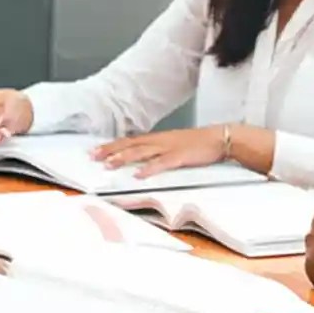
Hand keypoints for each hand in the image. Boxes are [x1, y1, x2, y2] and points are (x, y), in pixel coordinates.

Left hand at [90, 126, 226, 177]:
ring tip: (109, 164)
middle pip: (130, 144)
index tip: (96, 150)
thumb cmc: (199, 143)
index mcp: (158, 138)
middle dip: (110, 151)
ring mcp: (169, 148)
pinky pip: (162, 163)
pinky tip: (138, 174)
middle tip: (93, 156)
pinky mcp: (180, 157)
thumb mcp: (175, 144)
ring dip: (124, 158)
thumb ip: (159, 150)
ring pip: (142, 152)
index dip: (112, 146)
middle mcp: (160, 141)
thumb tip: (143, 160)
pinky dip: (149, 169)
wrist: (220, 137)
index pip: (130, 141)